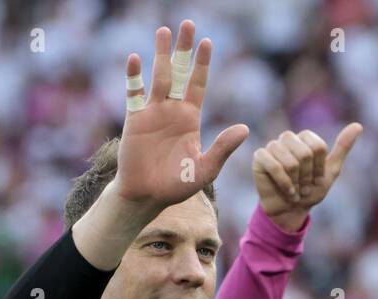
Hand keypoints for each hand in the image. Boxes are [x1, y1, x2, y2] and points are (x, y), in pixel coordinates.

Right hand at [115, 20, 248, 210]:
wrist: (147, 196)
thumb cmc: (177, 186)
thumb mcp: (205, 169)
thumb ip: (222, 149)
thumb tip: (244, 128)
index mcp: (190, 118)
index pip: (198, 84)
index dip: (202, 64)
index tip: (207, 42)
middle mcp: (172, 110)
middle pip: (179, 73)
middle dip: (183, 49)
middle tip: (188, 24)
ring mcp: (152, 113)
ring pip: (159, 77)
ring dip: (161, 55)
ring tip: (164, 30)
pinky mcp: (134, 120)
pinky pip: (134, 94)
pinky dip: (134, 76)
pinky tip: (135, 58)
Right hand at [253, 123, 361, 230]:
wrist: (290, 211)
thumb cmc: (309, 191)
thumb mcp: (330, 172)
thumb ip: (342, 148)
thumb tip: (358, 125)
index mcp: (305, 137)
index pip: (318, 147)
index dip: (319, 168)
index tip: (317, 179)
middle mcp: (287, 138)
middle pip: (305, 153)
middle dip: (307, 177)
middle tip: (304, 188)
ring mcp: (272, 146)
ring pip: (290, 162)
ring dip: (296, 183)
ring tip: (295, 190)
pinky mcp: (259, 158)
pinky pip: (274, 166)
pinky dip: (284, 183)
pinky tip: (287, 191)